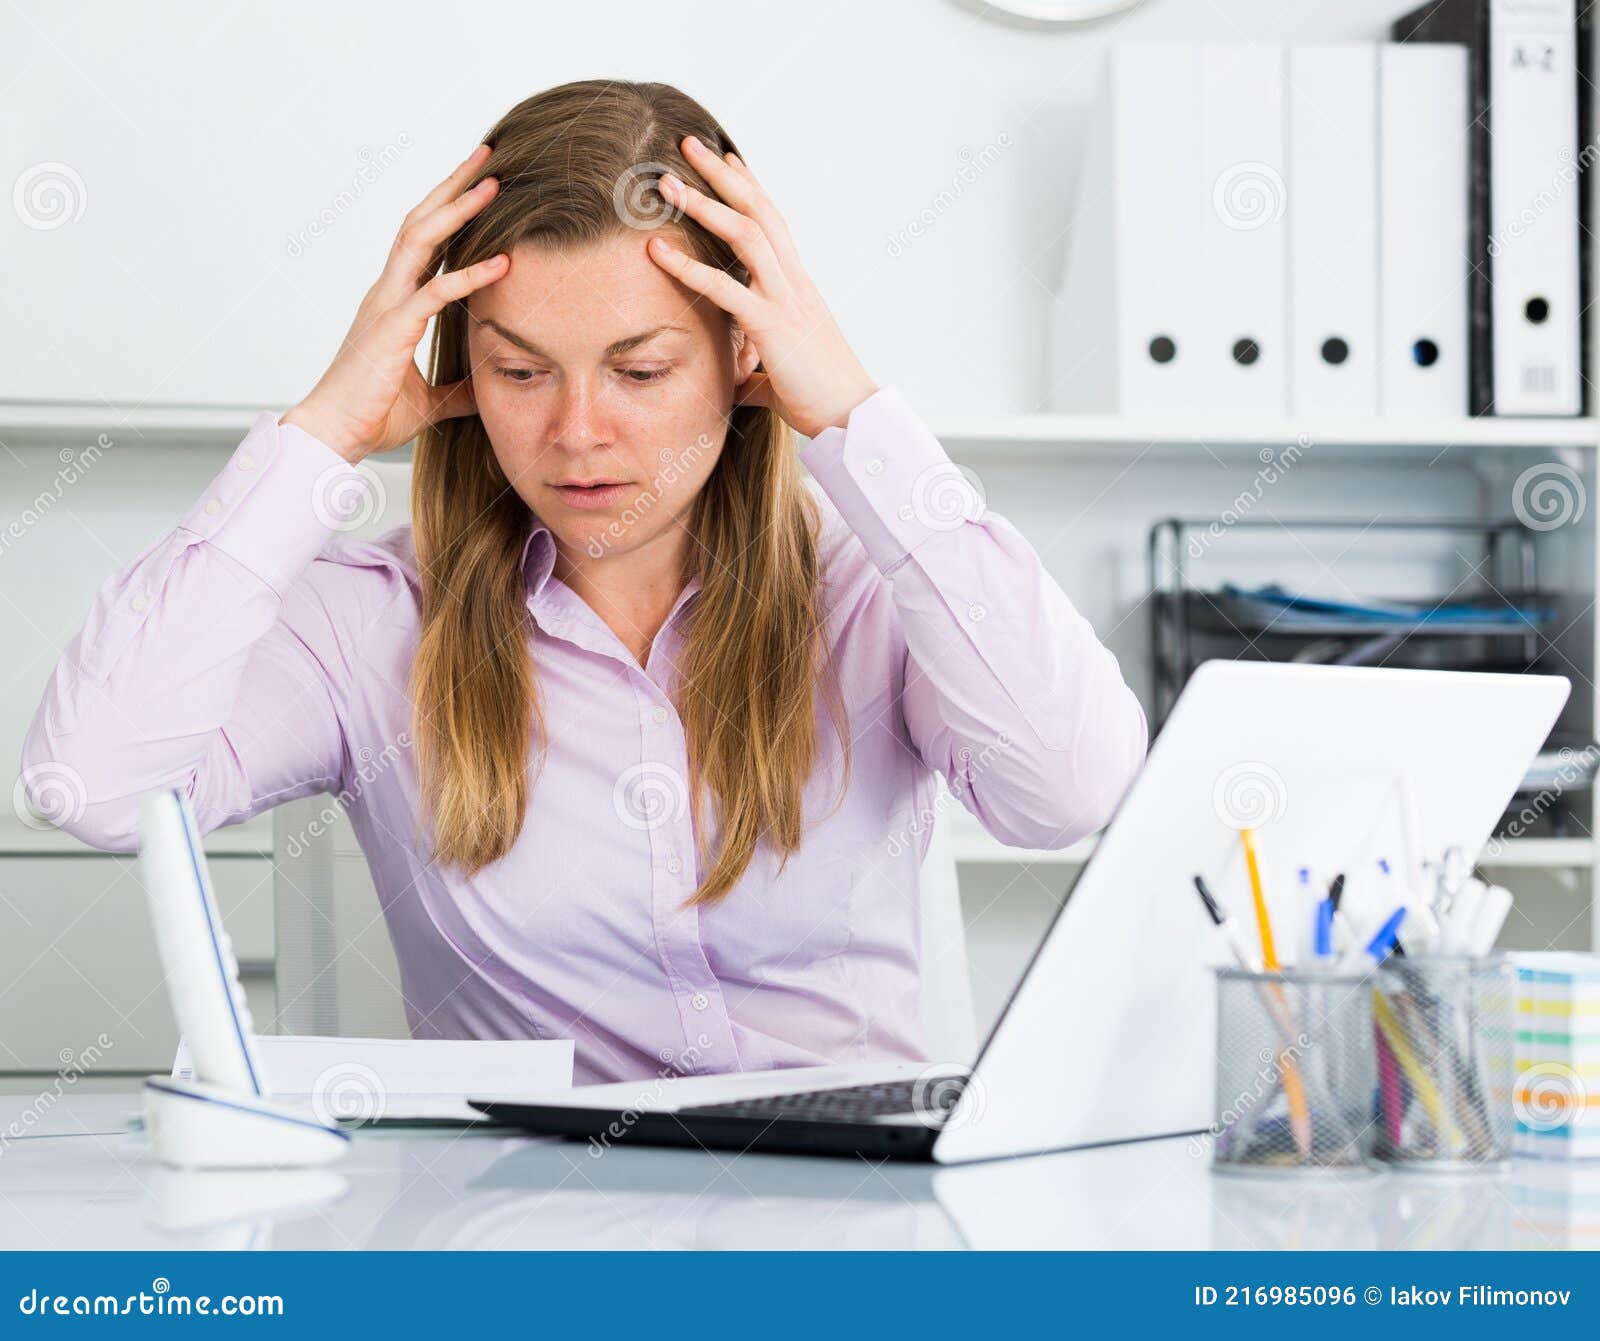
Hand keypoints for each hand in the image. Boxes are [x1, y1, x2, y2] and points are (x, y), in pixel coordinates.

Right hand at [282, 143, 509, 462]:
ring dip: (458, 209)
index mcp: (393, 302)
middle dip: (453, 187)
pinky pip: (434, 291)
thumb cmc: (371, 416)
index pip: (423, 242)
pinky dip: (469, 275)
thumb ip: (457, 390)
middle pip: (421, 223)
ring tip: (493, 184)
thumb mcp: (430, 401)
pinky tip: (501, 264)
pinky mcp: (392, 329)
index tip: (479, 184)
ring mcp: (386, 305)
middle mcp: (387, 293)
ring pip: (421, 240)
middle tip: (488, 158)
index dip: (449, 209)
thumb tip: (483, 390)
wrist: (334, 436)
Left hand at [646, 135, 877, 440]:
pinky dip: (688, 266)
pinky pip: (726, 288)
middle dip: (722, 174)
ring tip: (666, 182)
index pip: (775, 221)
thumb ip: (758, 369)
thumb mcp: (784, 372)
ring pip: (745, 234)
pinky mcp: (771, 327)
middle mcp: (794, 281)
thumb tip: (738, 383)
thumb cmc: (821, 395)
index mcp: (800, 285)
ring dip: (704, 203)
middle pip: (758, 210)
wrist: (852, 415)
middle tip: (689, 143)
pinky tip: (656, 252)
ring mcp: (785, 299)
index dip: (750, 187)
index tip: (726, 157)